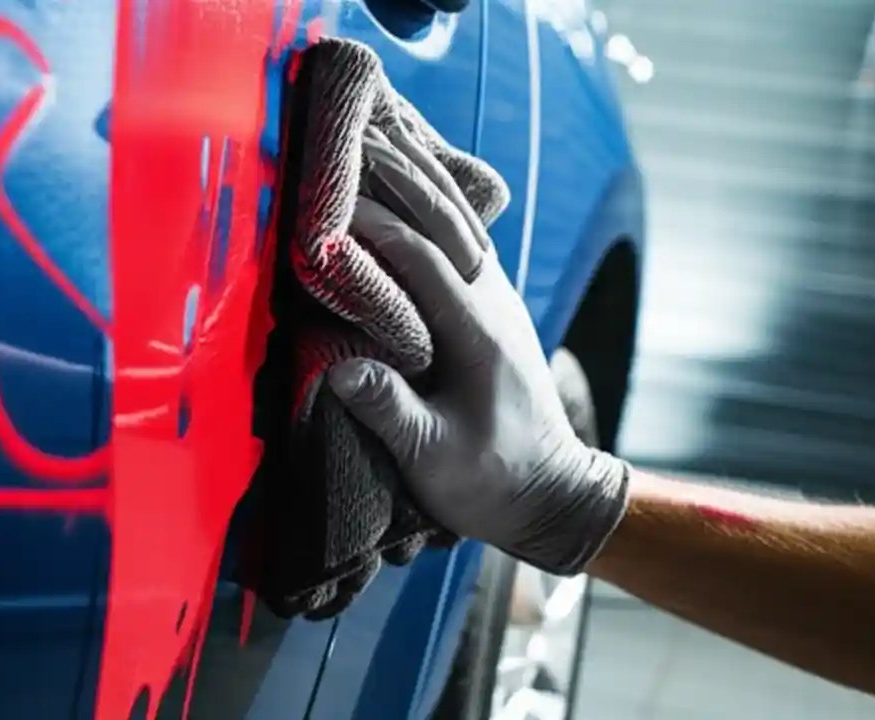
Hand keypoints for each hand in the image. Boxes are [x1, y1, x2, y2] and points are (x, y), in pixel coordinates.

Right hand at [330, 136, 628, 574]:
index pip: (420, 257)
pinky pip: (464, 237)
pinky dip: (436, 203)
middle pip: (445, 219)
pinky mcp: (495, 307)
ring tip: (382, 136)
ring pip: (459, 220)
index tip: (326, 203)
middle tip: (353, 136)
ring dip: (420, 178)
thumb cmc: (489, 481)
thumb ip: (391, 411)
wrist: (549, 493)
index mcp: (476, 333)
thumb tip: (341, 372)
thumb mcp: (435, 457)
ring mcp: (499, 299)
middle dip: (399, 176)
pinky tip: (415, 186)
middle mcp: (493, 301)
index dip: (373, 226)